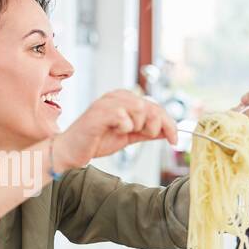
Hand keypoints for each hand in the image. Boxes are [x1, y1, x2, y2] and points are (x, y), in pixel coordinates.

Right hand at [54, 90, 177, 169]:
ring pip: (139, 108)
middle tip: (146, 135)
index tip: (175, 140)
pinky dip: (125, 126)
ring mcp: (106, 103)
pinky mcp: (98, 113)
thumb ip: (148, 132)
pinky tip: (117, 131)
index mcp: (124, 99)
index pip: (155, 107)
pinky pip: (122, 116)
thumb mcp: (129, 136)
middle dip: (156, 125)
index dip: (169, 123)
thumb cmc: (97, 141)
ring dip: (139, 125)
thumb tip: (169, 133)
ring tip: (126, 132)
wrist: (73, 151)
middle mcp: (116, 96)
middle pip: (151, 106)